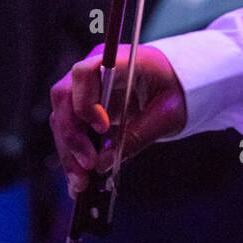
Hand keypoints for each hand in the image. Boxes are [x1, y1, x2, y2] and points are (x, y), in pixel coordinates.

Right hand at [49, 42, 187, 198]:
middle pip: (64, 98)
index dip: (85, 101)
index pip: (84, 73)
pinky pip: (70, 128)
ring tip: (81, 182)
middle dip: (71, 136)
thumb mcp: (167, 114)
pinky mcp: (86, 106)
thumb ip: (136, 136)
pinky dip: (73, 153)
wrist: (181, 83)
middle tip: (86, 168)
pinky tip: (80, 177)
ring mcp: (88, 87)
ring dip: (68, 151)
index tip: (102, 128)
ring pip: (61, 117)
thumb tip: (101, 164)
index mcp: (119, 60)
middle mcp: (96, 69)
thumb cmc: (176, 90)